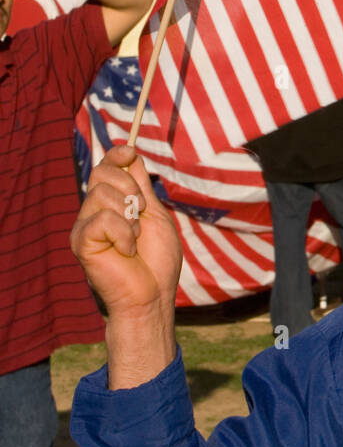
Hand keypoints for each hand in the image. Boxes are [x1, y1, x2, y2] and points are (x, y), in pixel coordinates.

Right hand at [71, 144, 181, 320]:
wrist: (152, 295)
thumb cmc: (157, 260)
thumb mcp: (154, 214)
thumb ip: (140, 186)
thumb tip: (131, 153)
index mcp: (112, 204)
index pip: (105, 167)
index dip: (116, 155)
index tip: (130, 151)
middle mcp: (93, 212)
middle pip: (101, 173)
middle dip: (129, 187)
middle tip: (140, 212)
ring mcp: (84, 227)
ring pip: (100, 193)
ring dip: (128, 215)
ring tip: (135, 239)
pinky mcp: (80, 242)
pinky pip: (101, 219)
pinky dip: (123, 234)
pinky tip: (127, 251)